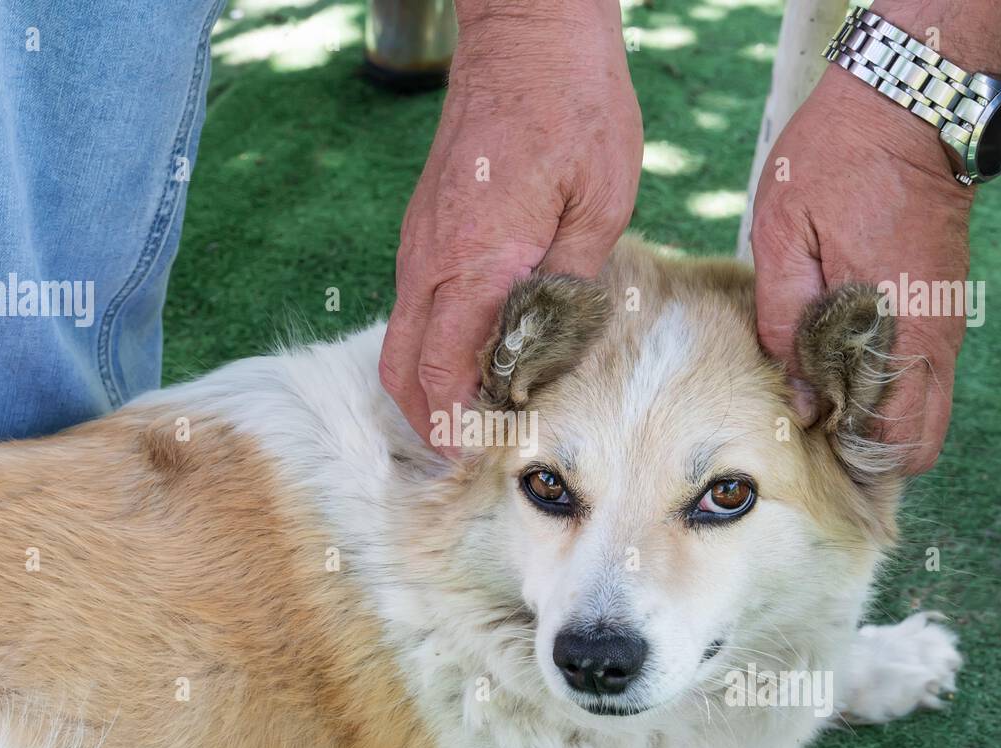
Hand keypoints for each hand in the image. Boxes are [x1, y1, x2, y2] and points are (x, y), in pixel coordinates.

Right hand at [380, 2, 641, 451]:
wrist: (526, 32)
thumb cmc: (573, 105)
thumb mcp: (599, 201)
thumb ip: (570, 281)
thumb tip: (551, 344)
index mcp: (477, 258)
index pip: (441, 366)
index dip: (450, 421)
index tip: (471, 453)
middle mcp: (433, 255)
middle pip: (401, 363)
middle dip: (423, 416)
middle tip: (461, 448)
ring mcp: (422, 237)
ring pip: (403, 333)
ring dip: (427, 381)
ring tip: (471, 411)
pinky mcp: (427, 221)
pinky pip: (416, 300)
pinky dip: (431, 341)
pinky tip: (475, 349)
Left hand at [750, 65, 974, 473]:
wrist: (905, 107)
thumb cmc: (832, 166)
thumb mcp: (784, 240)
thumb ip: (788, 324)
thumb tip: (800, 400)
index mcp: (897, 329)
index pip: (896, 439)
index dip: (849, 457)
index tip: (805, 440)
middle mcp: (933, 337)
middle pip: (920, 438)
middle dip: (869, 451)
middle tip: (814, 430)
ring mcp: (944, 323)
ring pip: (924, 408)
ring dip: (878, 418)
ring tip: (819, 398)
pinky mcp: (941, 305)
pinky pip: (923, 373)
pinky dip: (888, 385)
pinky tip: (838, 363)